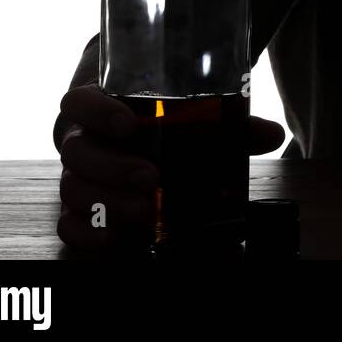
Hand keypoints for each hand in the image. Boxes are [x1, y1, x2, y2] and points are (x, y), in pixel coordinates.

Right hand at [56, 83, 285, 250]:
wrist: (139, 148)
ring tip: (145, 211)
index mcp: (103, 109)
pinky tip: (114, 238)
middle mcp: (84, 142)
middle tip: (152, 178)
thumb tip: (273, 134)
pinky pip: (68, 226)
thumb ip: (230, 125)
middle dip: (114, 167)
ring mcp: (79, 178)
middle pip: (77, 151)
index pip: (78, 102)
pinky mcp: (80, 212)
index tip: (129, 124)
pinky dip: (88, 234)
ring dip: (107, 202)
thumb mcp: (193, 121)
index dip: (97, 112)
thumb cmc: (164, 127)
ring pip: (72, 189)